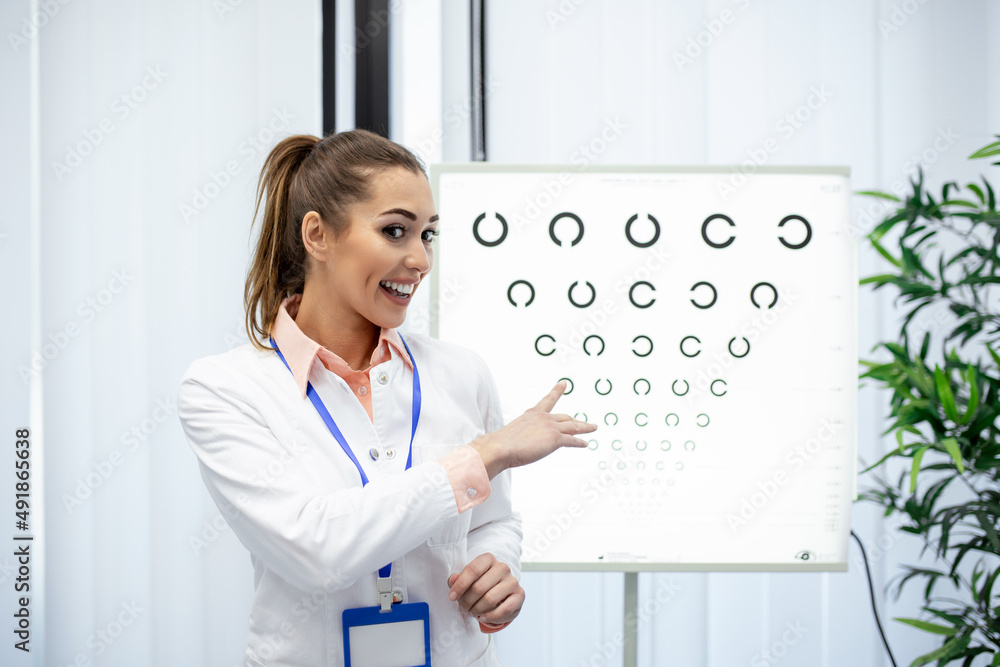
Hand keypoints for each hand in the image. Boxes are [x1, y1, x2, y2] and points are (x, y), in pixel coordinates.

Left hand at [447, 553, 523, 625]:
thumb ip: (458, 579)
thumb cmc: (480, 584)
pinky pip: (504, 610)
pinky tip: (483, 617)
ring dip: (477, 610)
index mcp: (488, 559)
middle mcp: (502, 567)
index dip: (460, 585)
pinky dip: (490, 617)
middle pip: (479, 587)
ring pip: (490, 599)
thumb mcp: (467, 580)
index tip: (452, 597)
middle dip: (467, 601)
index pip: (472, 570)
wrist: (501, 593)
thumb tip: (452, 580)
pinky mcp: (520, 595)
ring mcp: (513, 581)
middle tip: (464, 607)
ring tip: (473, 612)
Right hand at [470, 381, 596, 477]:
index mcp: (532, 413)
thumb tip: (509, 446)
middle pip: (565, 417)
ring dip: (585, 427)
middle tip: (582, 422)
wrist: (500, 447)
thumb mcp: (510, 435)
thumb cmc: (499, 444)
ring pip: (573, 426)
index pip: (548, 400)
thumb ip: (517, 437)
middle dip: (575, 420)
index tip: (564, 384)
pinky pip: (572, 440)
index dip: (557, 391)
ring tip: (593, 427)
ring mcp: (550, 427)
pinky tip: (586, 443)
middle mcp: (543, 417)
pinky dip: (580, 442)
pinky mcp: (555, 439)